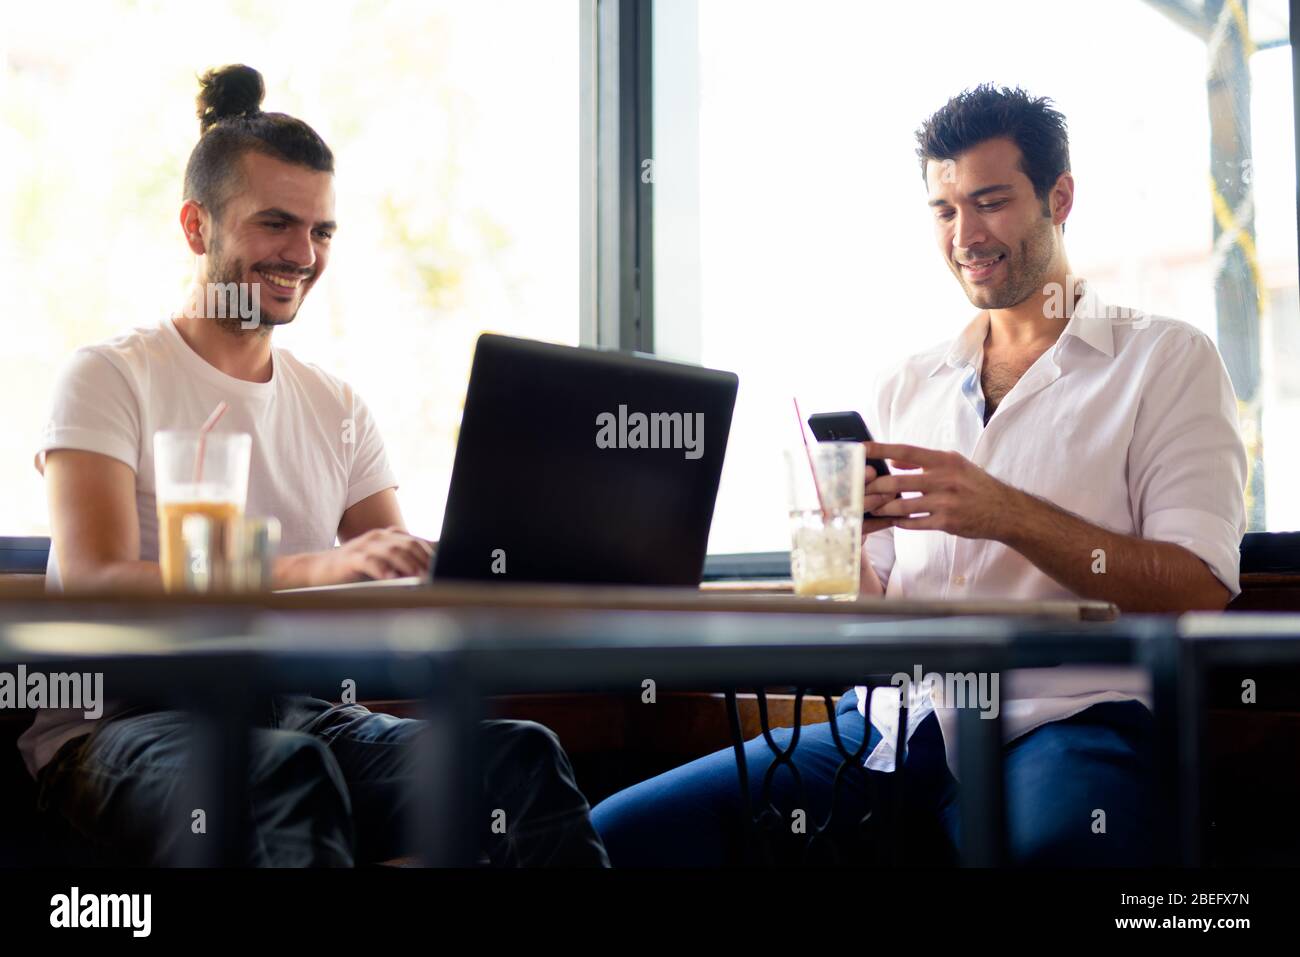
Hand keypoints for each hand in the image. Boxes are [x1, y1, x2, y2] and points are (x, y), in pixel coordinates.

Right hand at [323, 527, 434, 582]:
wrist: (320, 569)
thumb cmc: (357, 569)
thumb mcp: (384, 564)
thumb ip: (405, 565)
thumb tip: (431, 575)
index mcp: (391, 536)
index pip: (418, 541)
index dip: (434, 553)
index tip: (447, 566)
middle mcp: (380, 536)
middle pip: (409, 544)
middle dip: (425, 559)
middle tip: (437, 575)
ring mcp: (365, 545)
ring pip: (392, 551)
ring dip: (409, 564)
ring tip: (420, 577)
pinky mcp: (351, 558)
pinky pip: (370, 562)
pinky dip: (383, 570)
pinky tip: (392, 579)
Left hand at [863, 442, 1019, 540]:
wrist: (1005, 511)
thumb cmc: (976, 485)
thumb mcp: (954, 465)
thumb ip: (924, 462)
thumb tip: (894, 461)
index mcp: (944, 460)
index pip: (905, 451)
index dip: (879, 449)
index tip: (859, 448)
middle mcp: (944, 478)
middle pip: (896, 481)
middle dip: (874, 488)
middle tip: (858, 491)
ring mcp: (945, 502)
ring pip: (901, 505)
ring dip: (883, 508)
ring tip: (873, 508)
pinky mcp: (946, 523)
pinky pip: (913, 523)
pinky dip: (900, 521)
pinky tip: (894, 520)